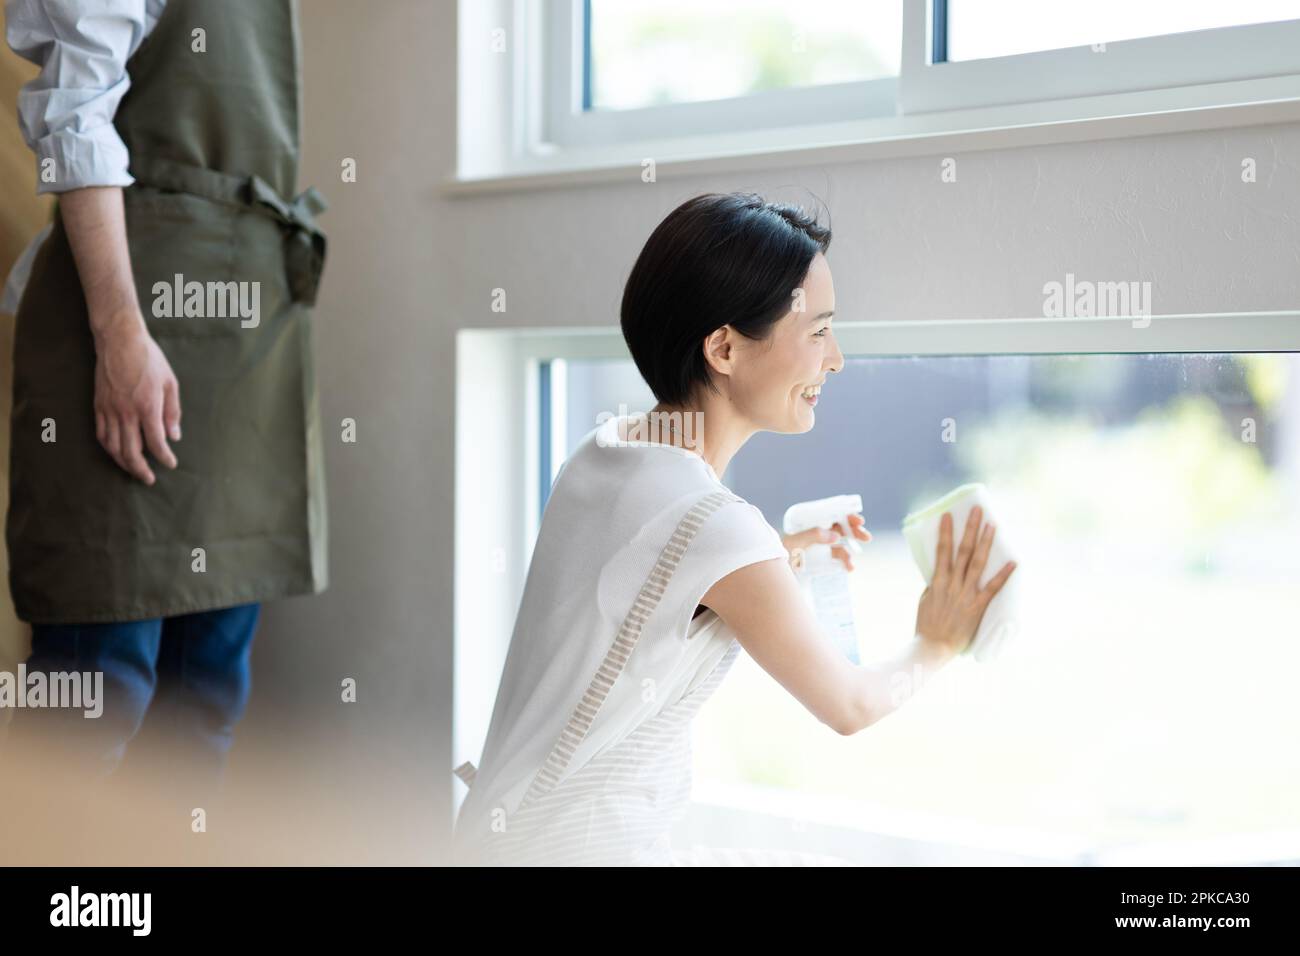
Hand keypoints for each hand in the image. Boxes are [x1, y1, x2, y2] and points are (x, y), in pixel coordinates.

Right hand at [93, 318, 181, 484]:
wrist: (119, 341)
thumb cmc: (149, 360)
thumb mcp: (170, 383)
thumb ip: (172, 412)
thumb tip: (174, 437)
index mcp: (147, 406)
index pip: (156, 442)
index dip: (164, 457)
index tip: (171, 464)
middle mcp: (126, 412)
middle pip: (131, 451)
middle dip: (141, 469)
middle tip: (150, 479)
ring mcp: (109, 410)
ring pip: (113, 447)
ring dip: (124, 463)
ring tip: (135, 471)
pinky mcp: (98, 406)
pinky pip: (101, 434)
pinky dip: (109, 448)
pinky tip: (117, 454)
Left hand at [781, 513, 870, 571]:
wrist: (769, 576)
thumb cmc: (776, 555)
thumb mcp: (793, 543)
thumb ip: (812, 536)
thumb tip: (836, 535)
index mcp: (808, 525)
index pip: (830, 515)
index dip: (846, 516)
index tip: (858, 521)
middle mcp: (814, 535)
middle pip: (839, 529)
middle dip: (854, 532)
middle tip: (866, 537)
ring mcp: (817, 550)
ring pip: (839, 546)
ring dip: (849, 552)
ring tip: (851, 563)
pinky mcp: (818, 564)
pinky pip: (835, 560)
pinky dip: (844, 563)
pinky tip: (849, 568)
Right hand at [914, 506, 1016, 655]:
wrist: (933, 646)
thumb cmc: (927, 624)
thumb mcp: (925, 599)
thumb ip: (934, 584)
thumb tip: (941, 571)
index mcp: (937, 581)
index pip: (942, 551)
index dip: (946, 532)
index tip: (949, 516)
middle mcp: (952, 584)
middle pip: (962, 551)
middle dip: (970, 528)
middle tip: (976, 510)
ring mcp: (965, 595)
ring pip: (977, 563)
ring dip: (985, 543)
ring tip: (992, 525)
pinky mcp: (977, 607)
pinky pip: (992, 588)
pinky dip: (1003, 575)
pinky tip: (1013, 562)